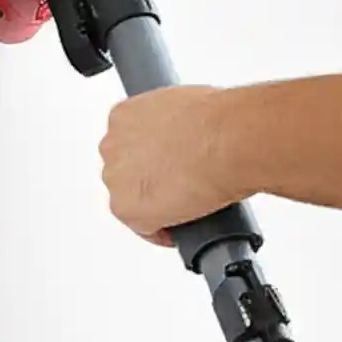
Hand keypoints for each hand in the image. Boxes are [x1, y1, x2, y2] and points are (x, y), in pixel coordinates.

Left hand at [99, 86, 248, 244]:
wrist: (227, 141)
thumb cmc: (219, 121)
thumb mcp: (188, 108)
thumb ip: (174, 126)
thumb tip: (190, 140)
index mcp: (124, 116)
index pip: (130, 146)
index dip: (153, 161)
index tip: (170, 168)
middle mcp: (113, 146)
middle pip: (127, 175)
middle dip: (150, 183)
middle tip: (180, 188)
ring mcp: (116, 179)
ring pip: (132, 201)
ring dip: (154, 207)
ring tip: (184, 207)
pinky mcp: (126, 209)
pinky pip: (143, 228)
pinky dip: (160, 232)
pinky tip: (179, 228)